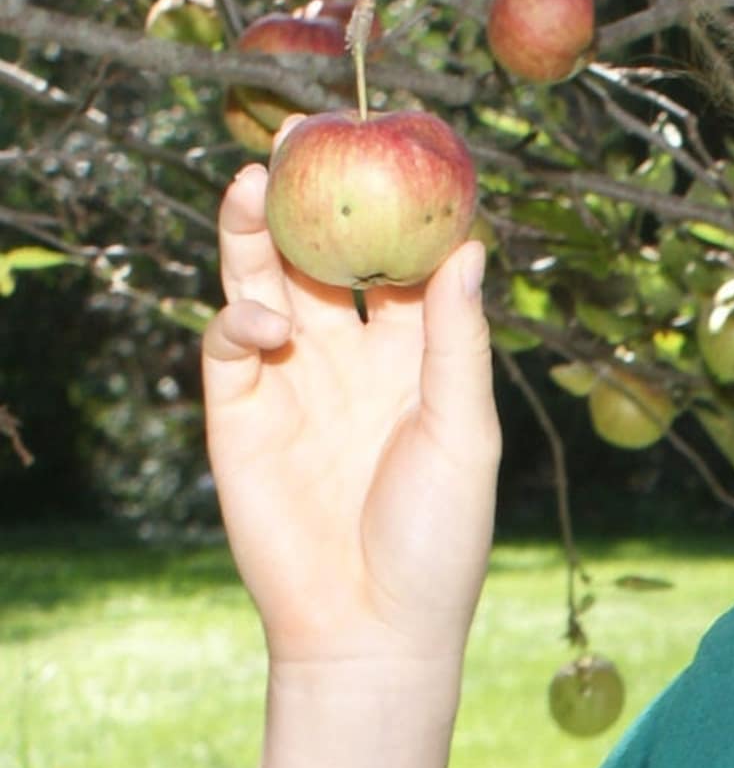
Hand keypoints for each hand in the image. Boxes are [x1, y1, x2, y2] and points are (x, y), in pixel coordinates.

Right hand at [203, 160, 499, 677]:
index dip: (392, 208)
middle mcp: (350, 360)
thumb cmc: (438, 542)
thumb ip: (457, 343)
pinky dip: (241, 318)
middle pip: (321, 259)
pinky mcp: (241, 416)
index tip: (394, 146)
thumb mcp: (465, 435)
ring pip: (265, 285)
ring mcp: (292, 383)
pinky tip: (269, 326)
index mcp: (415, 359)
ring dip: (252, 234)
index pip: (399, 264)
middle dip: (307, 201)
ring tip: (251, 180)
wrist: (370, 631)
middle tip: (298, 136)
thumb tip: (469, 247)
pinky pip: (231, 344)